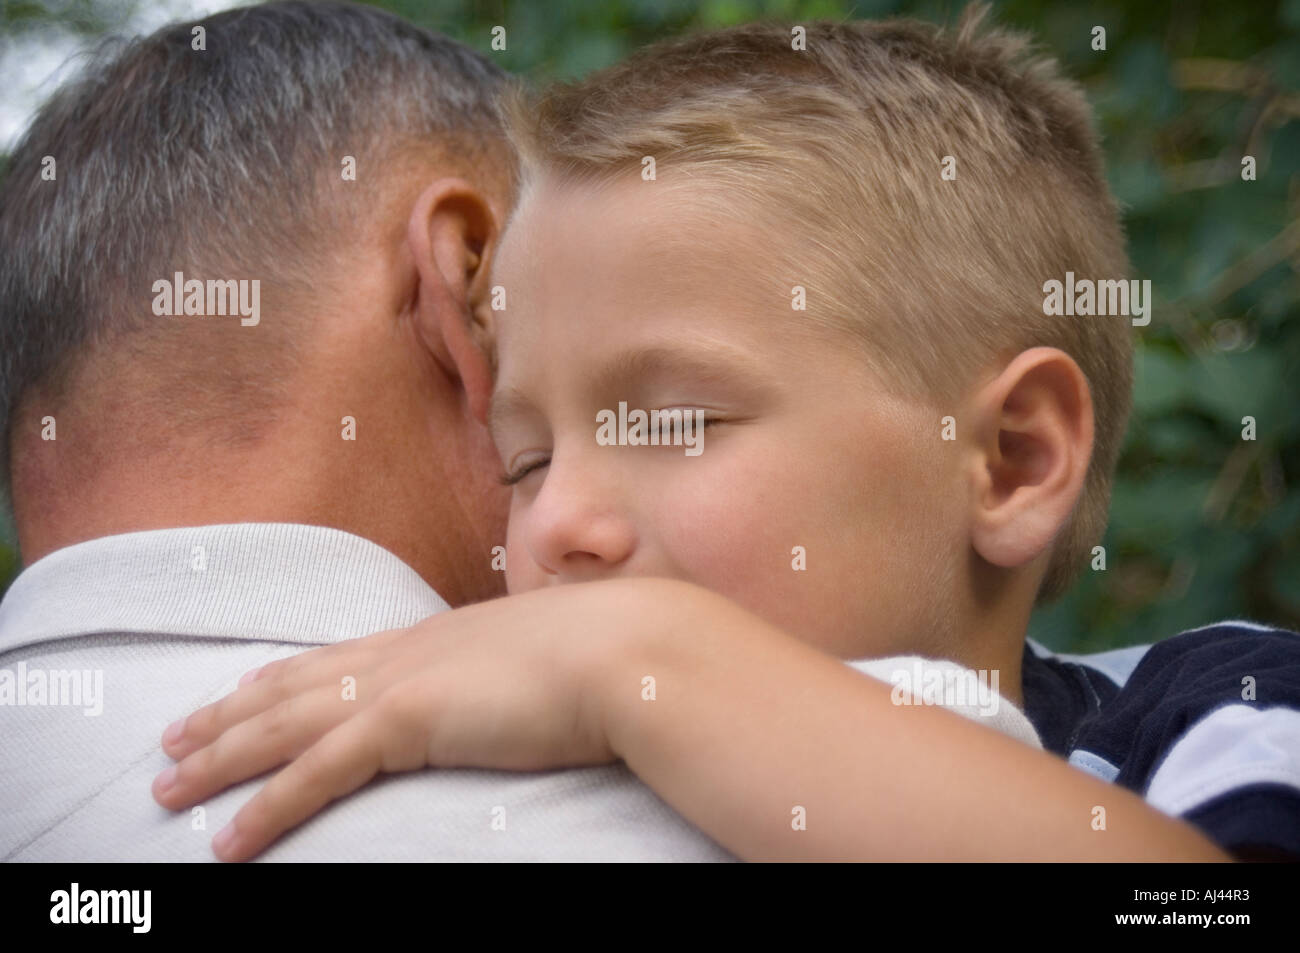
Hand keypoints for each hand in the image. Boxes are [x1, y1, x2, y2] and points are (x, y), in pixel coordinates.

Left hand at [151, 578, 682, 860]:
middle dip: (224, 714)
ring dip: (218, 758)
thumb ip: (515, 672)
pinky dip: (266, 806)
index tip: (237, 687)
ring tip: (165, 788)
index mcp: (436, 635)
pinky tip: (226, 839)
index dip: (278, 674)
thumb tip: (523, 690)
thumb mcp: (548, 659)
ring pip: (283, 725)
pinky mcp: (406, 721)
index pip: (336, 654)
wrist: (630, 648)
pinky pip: (316, 773)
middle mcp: (406, 650)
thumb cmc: (608, 656)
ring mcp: (401, 682)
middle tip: (169, 738)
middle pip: (291, 685)